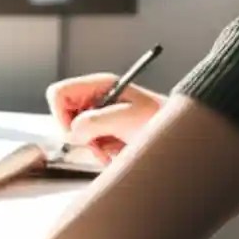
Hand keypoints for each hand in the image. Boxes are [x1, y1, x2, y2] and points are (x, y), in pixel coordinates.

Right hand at [45, 73, 165, 164]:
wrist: (180, 138)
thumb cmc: (161, 121)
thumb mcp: (128, 118)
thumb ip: (96, 121)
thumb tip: (73, 132)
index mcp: (99, 85)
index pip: (59, 93)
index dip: (60, 114)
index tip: (76, 132)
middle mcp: (94, 98)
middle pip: (62, 115)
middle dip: (76, 134)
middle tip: (96, 144)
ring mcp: (97, 115)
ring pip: (73, 133)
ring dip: (88, 147)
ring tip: (109, 151)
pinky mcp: (102, 131)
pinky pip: (85, 144)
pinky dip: (96, 153)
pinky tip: (113, 153)